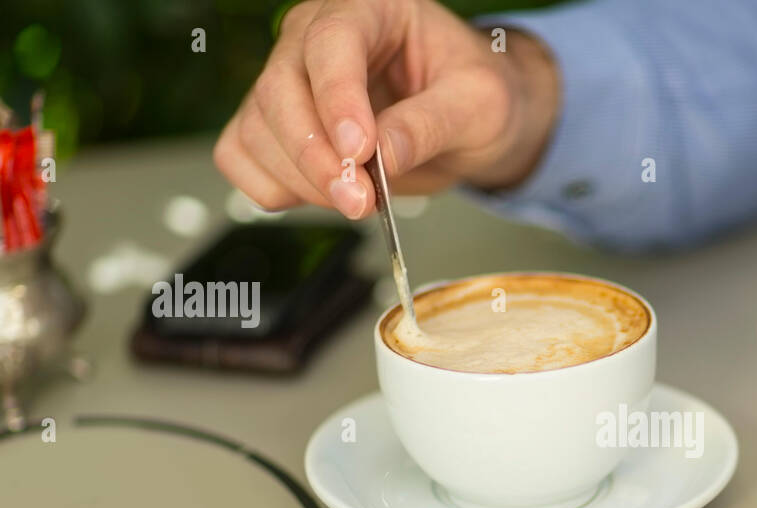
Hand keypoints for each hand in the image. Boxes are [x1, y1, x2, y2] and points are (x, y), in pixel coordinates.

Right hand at [214, 0, 559, 218]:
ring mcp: (288, 80)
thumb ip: (430, 125)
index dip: (338, 100)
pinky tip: (320, 195)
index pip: (331, 43)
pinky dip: (273, 188)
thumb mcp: (477, 104)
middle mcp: (315, 38)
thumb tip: (383, 156)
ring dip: (300, 181)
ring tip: (358, 201)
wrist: (467, 121)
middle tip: (360, 201)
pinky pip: (241, 156)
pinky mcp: (275, 126)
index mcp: (370, 10)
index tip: (360, 152)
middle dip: (317, 158)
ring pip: (256, 129)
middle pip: (279, 90)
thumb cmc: (474, 95)